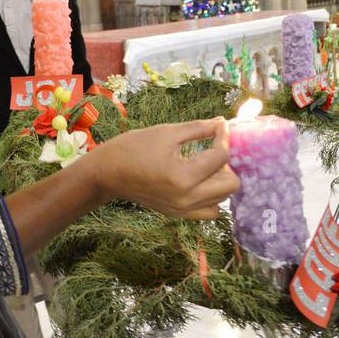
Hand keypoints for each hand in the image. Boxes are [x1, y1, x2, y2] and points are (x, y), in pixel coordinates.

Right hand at [85, 118, 238, 219]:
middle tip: (211, 147)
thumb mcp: (167, 132)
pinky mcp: (178, 214)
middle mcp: (186, 199)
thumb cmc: (134, 147)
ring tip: (205, 163)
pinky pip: (209, 210)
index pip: (220, 157)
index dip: (223, 136)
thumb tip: (222, 122)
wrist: (107, 173)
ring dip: (221, 179)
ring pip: (223, 199)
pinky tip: (200, 179)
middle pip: (231, 184)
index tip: (219, 125)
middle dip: (226, 162)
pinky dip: (212, 195)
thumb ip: (199, 128)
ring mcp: (182, 210)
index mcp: (183, 177)